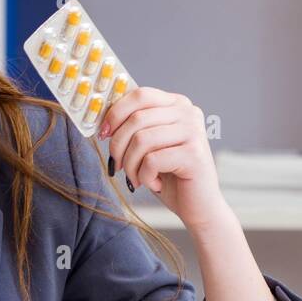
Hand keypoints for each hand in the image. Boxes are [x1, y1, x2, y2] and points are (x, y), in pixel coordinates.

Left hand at [98, 86, 227, 229]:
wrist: (198, 205)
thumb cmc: (169, 175)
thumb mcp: (149, 144)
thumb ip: (135, 126)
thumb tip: (104, 121)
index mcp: (177, 104)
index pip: (140, 95)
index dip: (115, 113)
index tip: (103, 133)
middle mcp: (189, 113)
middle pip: (137, 119)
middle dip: (118, 146)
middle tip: (117, 165)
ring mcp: (194, 132)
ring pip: (141, 140)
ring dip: (130, 165)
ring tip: (136, 178)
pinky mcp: (194, 154)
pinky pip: (152, 160)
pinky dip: (145, 177)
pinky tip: (155, 183)